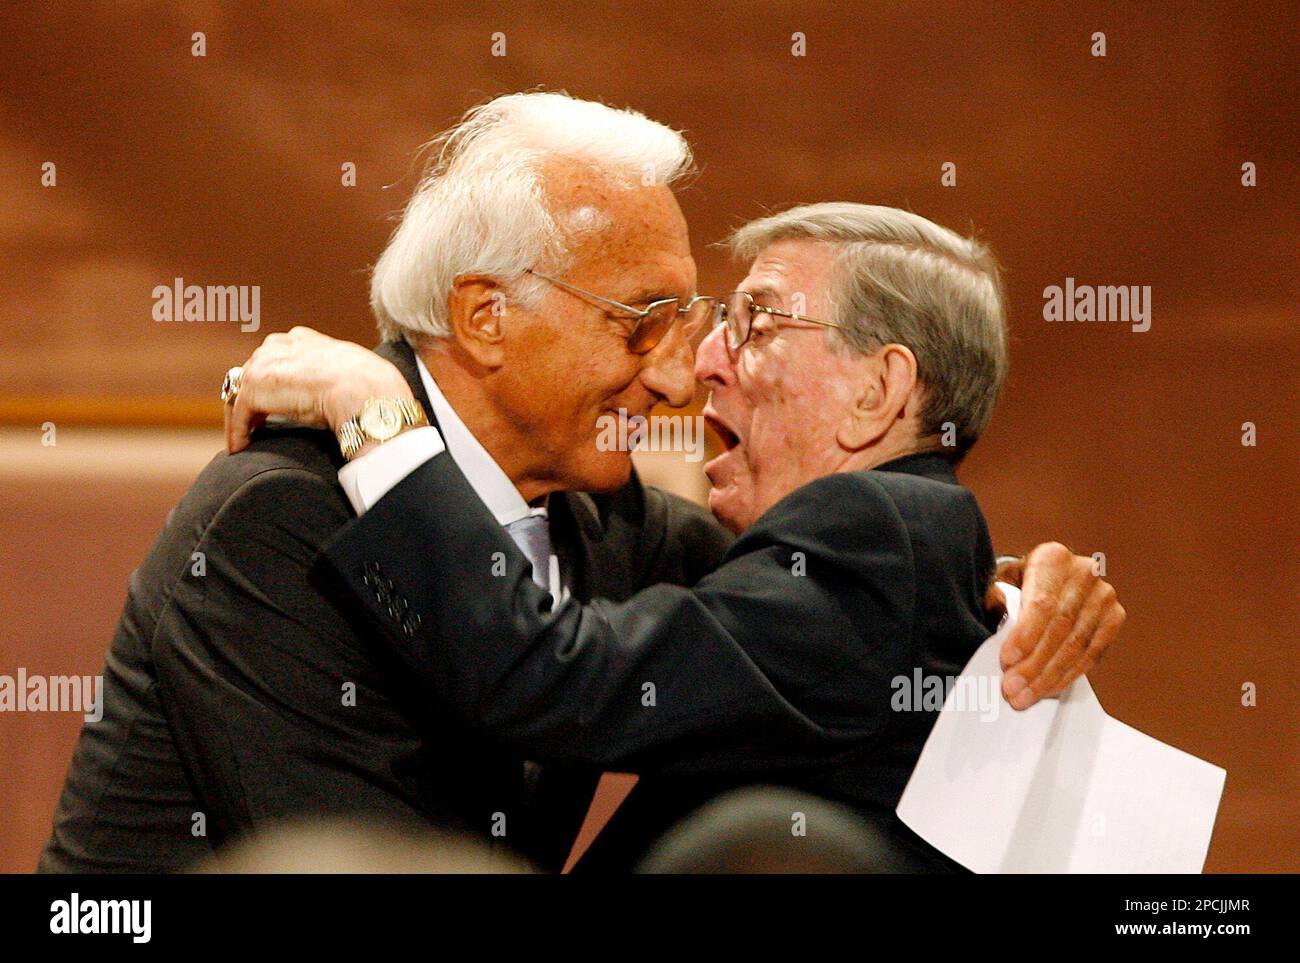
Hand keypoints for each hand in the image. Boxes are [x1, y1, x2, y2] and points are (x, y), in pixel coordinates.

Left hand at [225, 326, 412, 452]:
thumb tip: (343, 391)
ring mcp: (264, 366)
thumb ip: (335, 374)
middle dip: (254, 396)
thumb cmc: (371, 385)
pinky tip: (241, 448)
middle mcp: (279, 346)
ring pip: (242, 392)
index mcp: (303, 339)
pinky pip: (239, 415)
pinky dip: (237, 433)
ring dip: (243, 417)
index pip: (277, 356)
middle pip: (254, 371)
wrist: (365, 393)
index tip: (276, 401)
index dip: (275, 379)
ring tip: (246, 439)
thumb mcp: (352, 369)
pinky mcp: (254, 390)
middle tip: (258, 422)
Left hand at [995, 542, 1124, 709]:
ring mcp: (1104, 596)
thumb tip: (995, 615)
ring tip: (1026, 695)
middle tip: (1013, 688)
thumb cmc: (1019, 582)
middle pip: (1060, 628)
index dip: (1025, 635)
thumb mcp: (1000, 581)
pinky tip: (1049, 688)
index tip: (1008, 660)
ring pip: (1077, 645)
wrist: (1048, 578)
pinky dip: (1069, 675)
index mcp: (1052, 559)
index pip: (1041, 603)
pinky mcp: (1114, 618)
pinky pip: (1092, 653)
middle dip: (1035, 664)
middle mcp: (1084, 574)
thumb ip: (994, 597)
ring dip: (1049, 675)